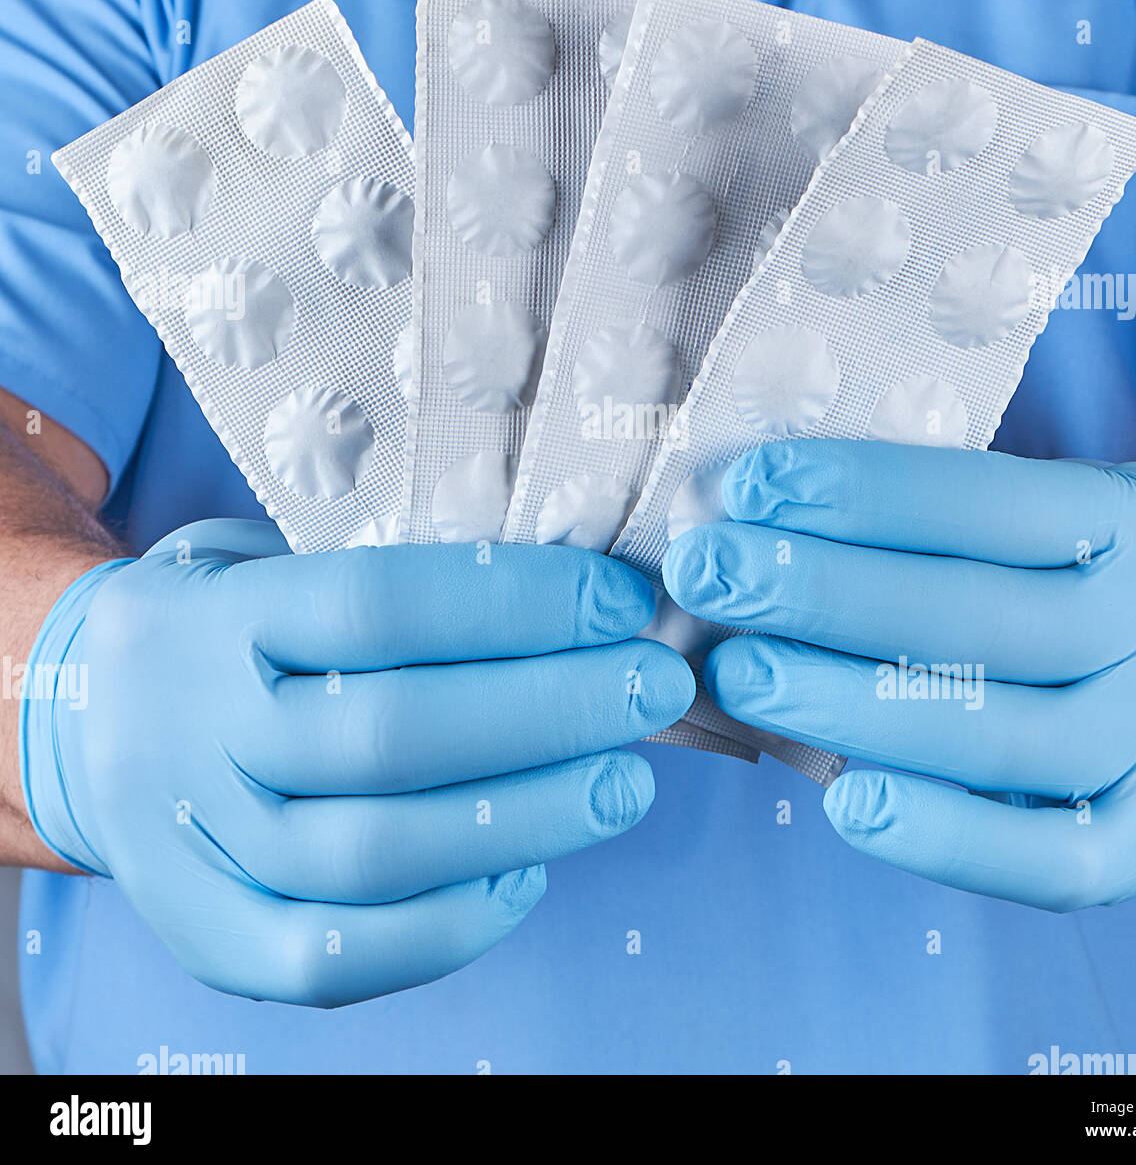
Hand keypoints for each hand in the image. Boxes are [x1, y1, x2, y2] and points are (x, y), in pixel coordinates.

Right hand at [21, 519, 690, 1004]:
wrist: (91, 720)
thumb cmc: (241, 632)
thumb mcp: (287, 569)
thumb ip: (406, 588)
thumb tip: (580, 605)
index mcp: (222, 617)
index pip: (380, 605)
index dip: (516, 603)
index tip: (618, 601)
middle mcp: (199, 731)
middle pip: (390, 734)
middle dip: (551, 711)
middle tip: (653, 687)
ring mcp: (195, 843)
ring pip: (374, 854)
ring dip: (528, 819)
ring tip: (623, 783)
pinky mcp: (206, 933)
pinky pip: (332, 957)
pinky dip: (448, 927)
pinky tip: (526, 875)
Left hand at [663, 441, 1135, 911]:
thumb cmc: (1075, 565)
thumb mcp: (1047, 508)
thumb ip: (938, 517)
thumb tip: (769, 515)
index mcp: (1134, 521)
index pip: (993, 501)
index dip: (866, 495)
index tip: (752, 487)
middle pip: (982, 618)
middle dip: (828, 594)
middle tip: (713, 574)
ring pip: (1001, 735)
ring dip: (854, 707)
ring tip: (740, 675)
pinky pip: (1055, 860)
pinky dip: (947, 837)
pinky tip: (845, 804)